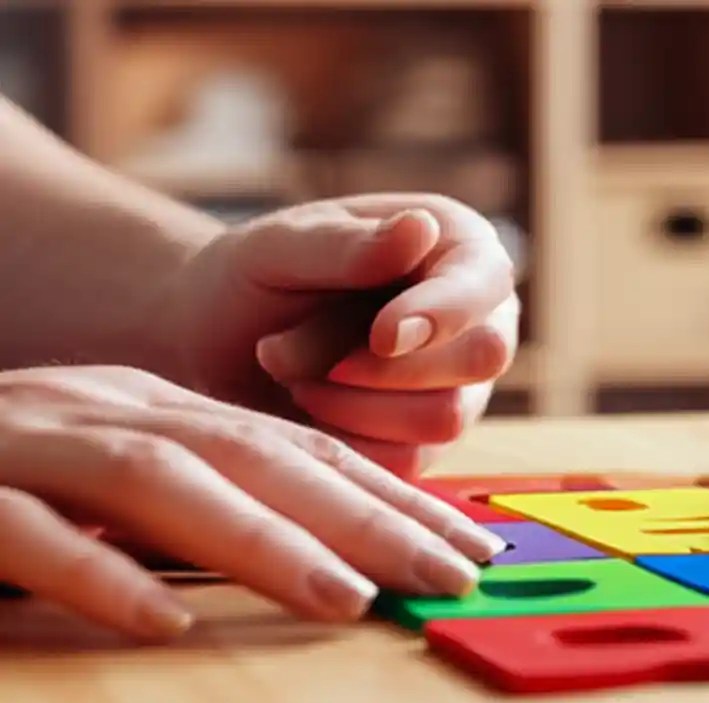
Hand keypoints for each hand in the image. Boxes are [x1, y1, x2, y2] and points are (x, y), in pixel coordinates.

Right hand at [0, 365, 506, 640]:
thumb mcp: (115, 480)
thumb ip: (205, 506)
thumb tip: (330, 553)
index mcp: (155, 408)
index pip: (298, 447)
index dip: (391, 493)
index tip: (470, 543)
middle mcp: (106, 410)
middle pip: (258, 456)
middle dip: (367, 516)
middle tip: (453, 573)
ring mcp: (29, 444)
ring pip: (160, 483)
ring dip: (260, 543)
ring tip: (345, 600)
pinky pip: (27, 531)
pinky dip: (96, 574)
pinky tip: (158, 623)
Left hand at [164, 194, 517, 476]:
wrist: (215, 347)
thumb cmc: (250, 279)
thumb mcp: (279, 248)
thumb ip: (348, 244)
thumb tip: (422, 228)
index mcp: (459, 246)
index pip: (484, 283)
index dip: (442, 313)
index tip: (382, 336)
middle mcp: (478, 317)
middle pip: (481, 357)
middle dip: (385, 367)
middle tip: (291, 355)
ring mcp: (462, 384)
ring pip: (444, 416)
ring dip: (350, 403)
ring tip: (288, 371)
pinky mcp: (432, 441)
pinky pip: (410, 459)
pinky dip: (345, 438)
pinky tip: (305, 405)